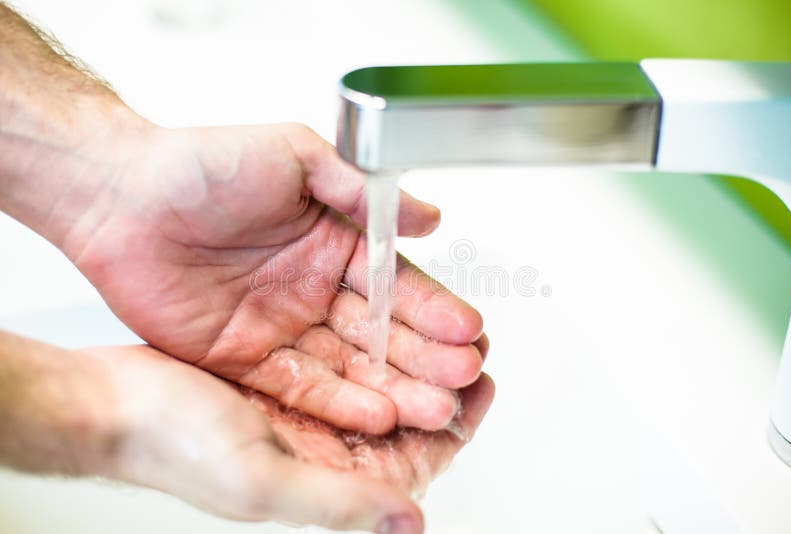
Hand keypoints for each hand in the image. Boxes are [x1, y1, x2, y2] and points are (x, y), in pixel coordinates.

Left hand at [65, 123, 487, 433]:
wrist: (120, 196)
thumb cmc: (203, 164)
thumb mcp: (296, 157)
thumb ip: (362, 191)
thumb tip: (431, 217)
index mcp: (332, 242)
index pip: (393, 283)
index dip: (432, 308)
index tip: (468, 330)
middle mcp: (312, 289)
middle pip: (379, 333)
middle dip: (425, 356)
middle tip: (464, 377)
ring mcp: (280, 327)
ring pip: (347, 366)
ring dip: (395, 387)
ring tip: (437, 406)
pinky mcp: (243, 359)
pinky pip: (298, 386)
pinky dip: (339, 403)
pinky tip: (379, 416)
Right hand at [77, 344, 494, 532]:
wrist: (112, 401)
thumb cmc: (171, 447)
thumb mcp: (263, 482)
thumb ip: (341, 502)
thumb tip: (410, 523)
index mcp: (323, 482)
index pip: (411, 463)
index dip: (453, 428)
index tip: (480, 388)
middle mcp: (320, 448)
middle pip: (403, 418)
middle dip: (439, 384)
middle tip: (469, 349)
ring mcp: (304, 408)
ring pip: (378, 380)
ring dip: (411, 355)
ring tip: (441, 327)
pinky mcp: (286, 374)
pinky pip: (343, 352)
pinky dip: (369, 335)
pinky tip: (387, 313)